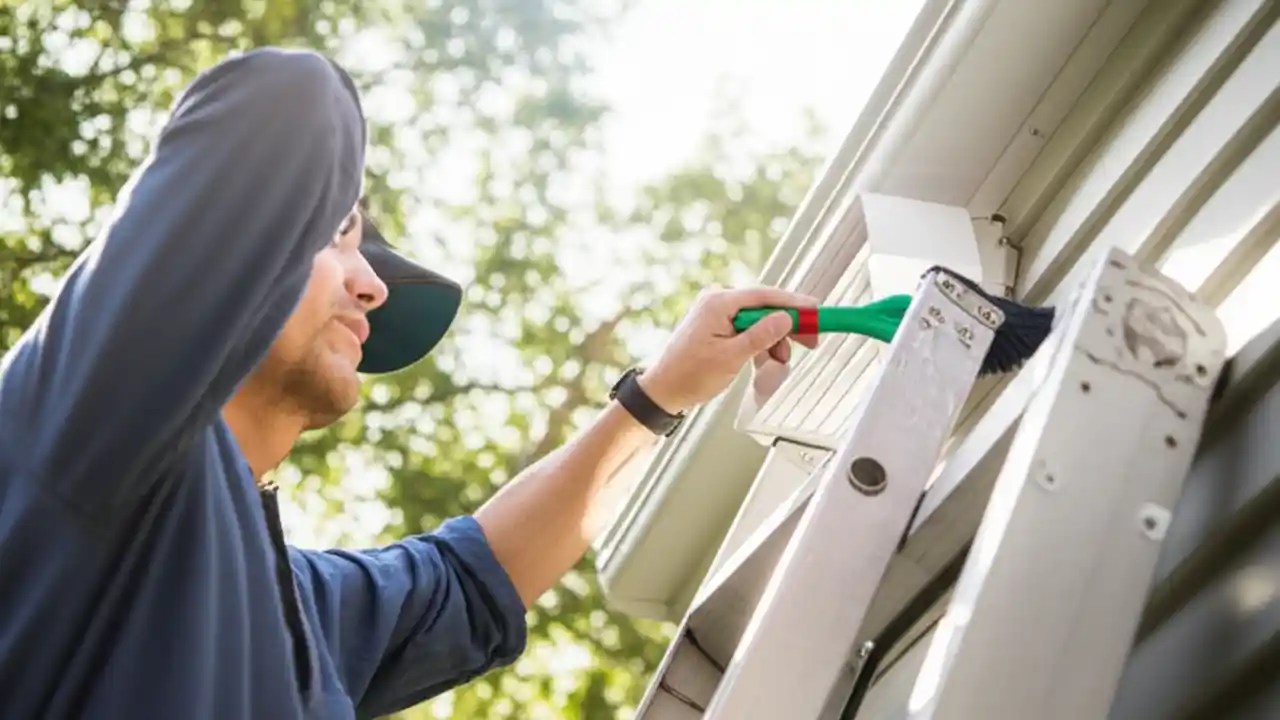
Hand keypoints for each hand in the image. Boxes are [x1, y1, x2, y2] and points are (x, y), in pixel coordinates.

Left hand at [639, 286, 820, 413]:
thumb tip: (786, 318)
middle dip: (787, 327)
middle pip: (765, 308)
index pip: (765, 296)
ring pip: (759, 322)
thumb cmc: (690, 374)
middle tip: (811, 342)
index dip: (794, 303)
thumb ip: (761, 336)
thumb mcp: (732, 357)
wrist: (663, 391)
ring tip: (778, 363)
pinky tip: (765, 362)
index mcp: (718, 303)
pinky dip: (760, 346)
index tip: (817, 311)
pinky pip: (748, 331)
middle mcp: (718, 302)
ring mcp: (717, 315)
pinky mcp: (717, 328)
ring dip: (773, 342)